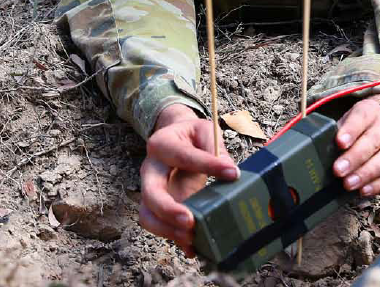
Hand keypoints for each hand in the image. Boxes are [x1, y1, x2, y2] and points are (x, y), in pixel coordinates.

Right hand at [139, 104, 239, 255]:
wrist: (175, 139)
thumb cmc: (190, 135)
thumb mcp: (205, 131)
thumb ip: (215, 148)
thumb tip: (230, 171)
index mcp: (161, 143)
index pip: (183, 156)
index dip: (207, 164)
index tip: (232, 173)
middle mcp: (150, 169)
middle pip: (150, 193)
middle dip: (168, 210)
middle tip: (190, 221)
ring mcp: (151, 190)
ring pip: (148, 215)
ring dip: (168, 230)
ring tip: (192, 238)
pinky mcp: (158, 207)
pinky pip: (160, 226)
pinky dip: (174, 238)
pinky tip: (192, 248)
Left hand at [332, 96, 379, 195]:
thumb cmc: (357, 130)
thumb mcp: (344, 124)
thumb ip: (335, 135)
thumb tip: (319, 152)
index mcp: (371, 110)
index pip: (362, 116)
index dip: (351, 130)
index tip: (339, 143)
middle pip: (374, 139)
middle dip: (355, 157)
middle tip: (338, 171)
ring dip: (367, 173)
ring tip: (349, 184)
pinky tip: (364, 190)